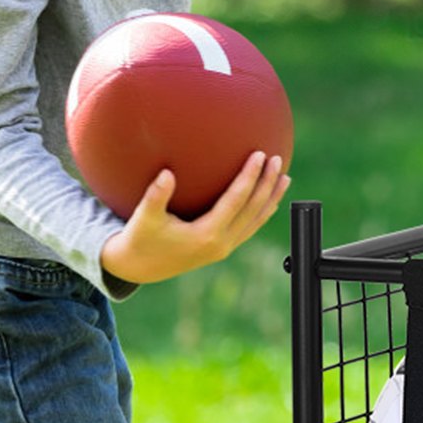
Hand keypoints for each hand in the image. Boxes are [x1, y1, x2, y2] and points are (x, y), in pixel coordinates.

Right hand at [100, 151, 289, 285]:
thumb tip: (166, 173)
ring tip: (285, 177)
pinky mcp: (222, 249)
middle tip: (277, 159)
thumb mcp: (144, 218)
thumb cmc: (139, 239)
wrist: (137, 268)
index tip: (260, 155)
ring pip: (256, 220)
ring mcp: (224, 248)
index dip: (250, 177)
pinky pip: (249, 227)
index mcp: (206, 235)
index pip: (236, 200)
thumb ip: (156, 196)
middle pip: (253, 209)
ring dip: (271, 198)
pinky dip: (261, 211)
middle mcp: (220, 243)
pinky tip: (268, 199)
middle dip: (267, 184)